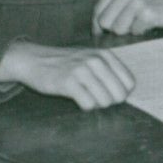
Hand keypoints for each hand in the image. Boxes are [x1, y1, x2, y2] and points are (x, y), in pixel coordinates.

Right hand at [0, 40, 135, 109]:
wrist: (33, 59)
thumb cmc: (65, 63)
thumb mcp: (90, 58)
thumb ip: (108, 70)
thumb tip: (126, 93)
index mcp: (105, 55)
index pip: (129, 82)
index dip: (121, 93)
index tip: (110, 94)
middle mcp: (96, 61)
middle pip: (119, 94)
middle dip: (110, 101)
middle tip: (96, 98)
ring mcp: (82, 71)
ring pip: (105, 101)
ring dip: (97, 104)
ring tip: (86, 97)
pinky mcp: (67, 82)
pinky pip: (88, 104)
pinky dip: (85, 106)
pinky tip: (77, 99)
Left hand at [93, 0, 162, 36]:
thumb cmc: (154, 1)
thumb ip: (113, 7)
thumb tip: (96, 31)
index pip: (97, 11)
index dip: (98, 26)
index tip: (104, 34)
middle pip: (105, 22)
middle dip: (115, 29)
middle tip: (130, 25)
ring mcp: (138, 0)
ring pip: (118, 29)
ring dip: (129, 31)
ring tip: (140, 23)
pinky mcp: (148, 12)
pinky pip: (135, 31)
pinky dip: (142, 31)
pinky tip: (149, 24)